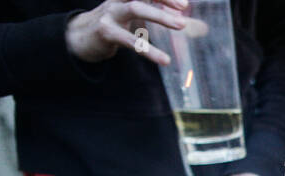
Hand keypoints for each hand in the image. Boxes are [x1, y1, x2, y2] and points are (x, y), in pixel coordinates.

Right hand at [66, 0, 189, 66]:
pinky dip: (148, 49)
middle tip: (185, 6)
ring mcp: (111, 13)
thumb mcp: (142, 20)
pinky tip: (164, 59)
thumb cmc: (117, 25)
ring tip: (182, 25)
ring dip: (160, 15)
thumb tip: (203, 28)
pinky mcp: (106, 32)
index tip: (184, 2)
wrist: (81, 38)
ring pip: (136, 8)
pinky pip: (129, 40)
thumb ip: (170, 21)